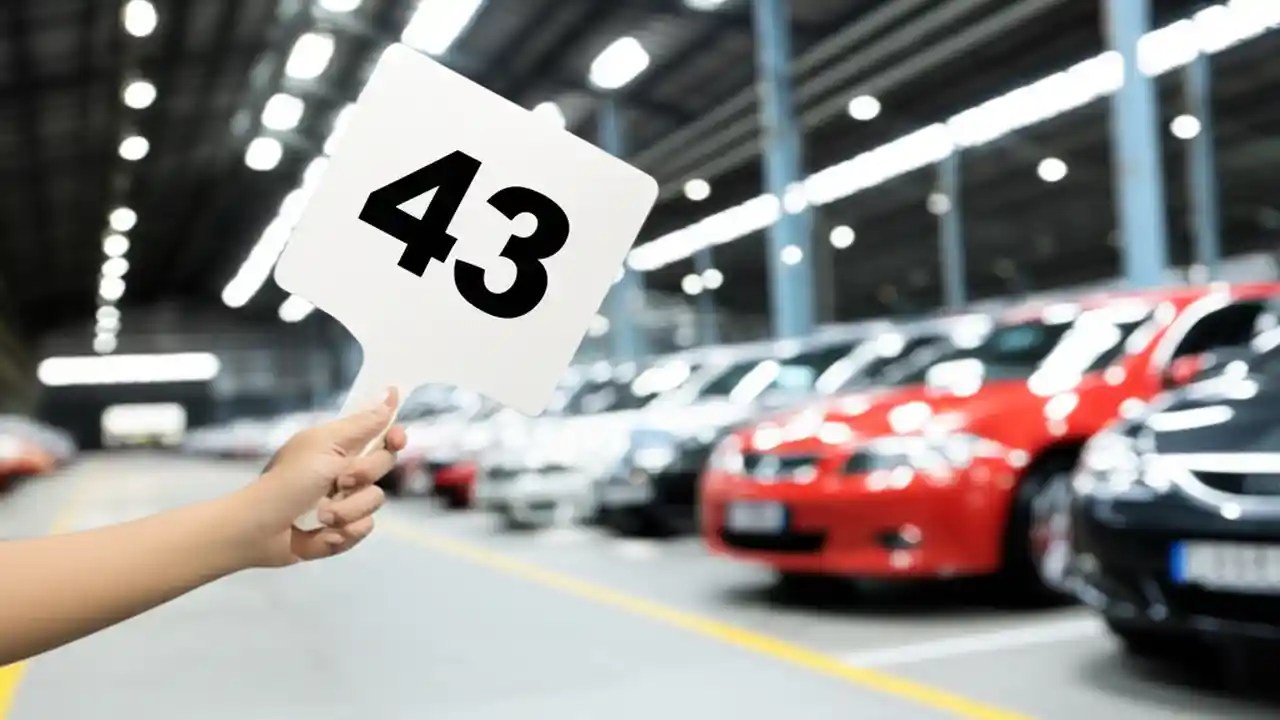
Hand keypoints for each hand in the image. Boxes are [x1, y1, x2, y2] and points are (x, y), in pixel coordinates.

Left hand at [238, 389, 407, 567]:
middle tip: (339, 481)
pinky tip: (322, 532)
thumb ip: (362, 425)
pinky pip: (364, 528)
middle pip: (384, 466)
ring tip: (321, 515)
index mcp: (341, 447)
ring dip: (348, 509)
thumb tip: (391, 392)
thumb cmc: (287, 482)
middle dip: (363, 475)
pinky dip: (344, 532)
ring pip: (375, 501)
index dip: (394, 436)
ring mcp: (347, 502)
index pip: (381, 435)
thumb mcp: (324, 446)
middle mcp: (348, 472)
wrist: (259, 529)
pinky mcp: (344, 531)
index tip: (396, 439)